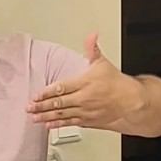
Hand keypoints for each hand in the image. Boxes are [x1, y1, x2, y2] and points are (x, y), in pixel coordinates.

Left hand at [27, 32, 142, 129]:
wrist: (131, 103)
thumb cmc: (117, 84)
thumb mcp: (103, 63)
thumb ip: (92, 49)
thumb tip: (91, 35)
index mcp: (85, 83)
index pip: (61, 88)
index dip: (47, 92)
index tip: (36, 95)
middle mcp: (83, 99)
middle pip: (59, 103)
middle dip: (42, 106)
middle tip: (29, 107)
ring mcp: (85, 112)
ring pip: (62, 115)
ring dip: (46, 116)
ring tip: (34, 118)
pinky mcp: (87, 121)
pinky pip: (70, 123)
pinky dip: (58, 124)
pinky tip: (48, 125)